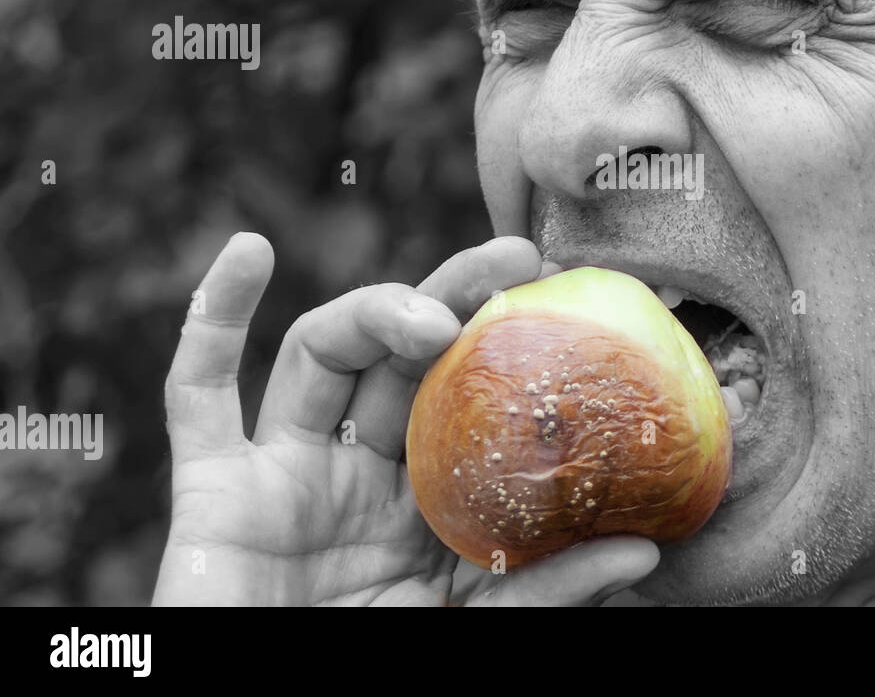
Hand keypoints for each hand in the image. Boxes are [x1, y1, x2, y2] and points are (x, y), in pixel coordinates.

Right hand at [152, 233, 658, 605]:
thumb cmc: (374, 683)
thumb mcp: (474, 630)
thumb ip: (546, 591)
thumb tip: (647, 551)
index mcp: (425, 499)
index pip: (470, 396)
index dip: (510, 343)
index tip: (566, 296)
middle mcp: (358, 474)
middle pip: (402, 357)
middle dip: (454, 299)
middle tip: (515, 260)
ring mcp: (284, 474)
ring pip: (321, 356)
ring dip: (373, 312)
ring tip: (432, 318)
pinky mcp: (212, 489)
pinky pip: (196, 393)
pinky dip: (211, 320)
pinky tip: (246, 252)